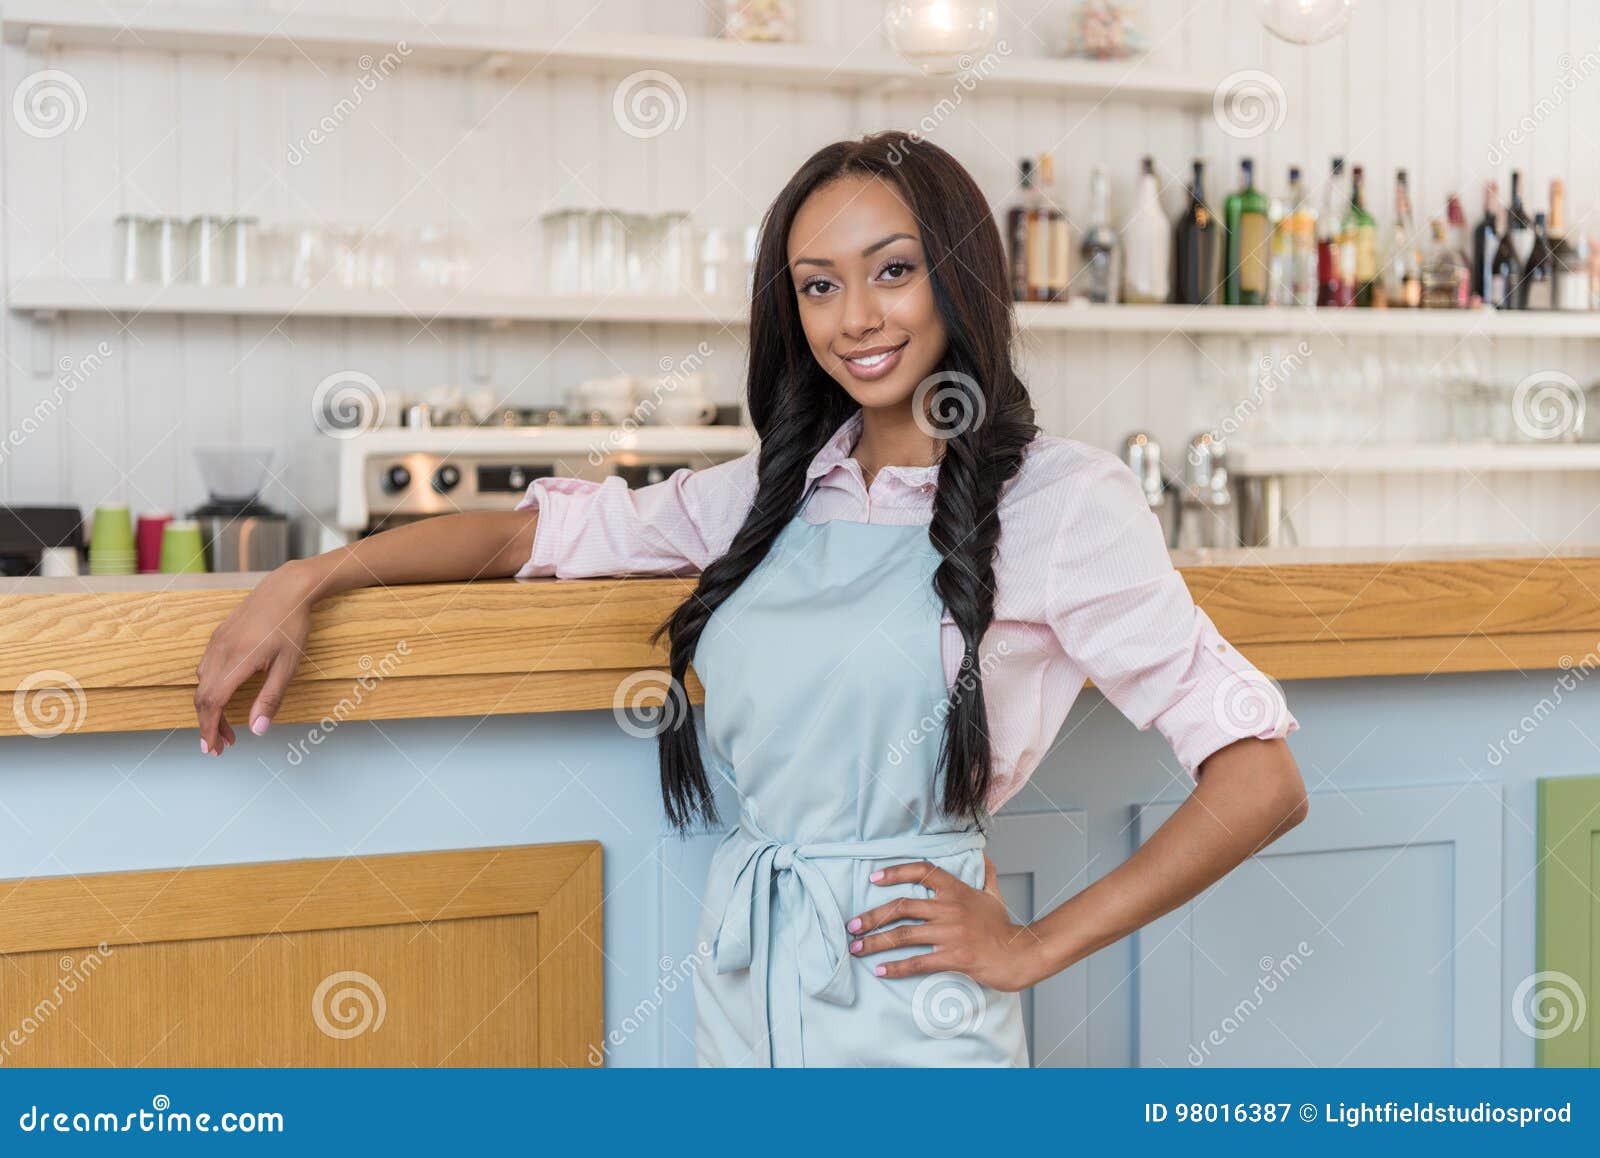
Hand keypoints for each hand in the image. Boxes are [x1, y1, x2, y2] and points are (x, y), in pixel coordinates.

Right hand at [193, 559, 320, 755]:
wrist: (286, 588)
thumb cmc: (292, 626)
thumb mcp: (287, 665)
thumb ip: (270, 698)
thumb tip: (257, 730)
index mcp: (236, 660)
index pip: (213, 703)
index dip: (209, 728)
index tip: (212, 748)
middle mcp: (219, 651)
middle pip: (203, 697)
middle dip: (208, 725)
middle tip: (220, 746)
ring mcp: (216, 642)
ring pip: (202, 683)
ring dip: (210, 708)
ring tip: (227, 727)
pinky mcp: (218, 636)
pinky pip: (205, 668)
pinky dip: (210, 689)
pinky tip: (225, 697)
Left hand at [844, 853, 1044, 991]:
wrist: (1020, 954)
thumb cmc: (1003, 926)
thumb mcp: (993, 894)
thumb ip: (985, 873)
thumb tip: (982, 855)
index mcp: (956, 889)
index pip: (921, 871)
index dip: (895, 872)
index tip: (873, 879)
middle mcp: (950, 908)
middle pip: (901, 907)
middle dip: (871, 917)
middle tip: (852, 926)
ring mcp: (951, 933)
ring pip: (903, 935)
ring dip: (875, 942)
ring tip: (857, 948)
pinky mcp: (953, 958)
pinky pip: (917, 962)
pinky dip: (895, 967)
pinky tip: (880, 970)